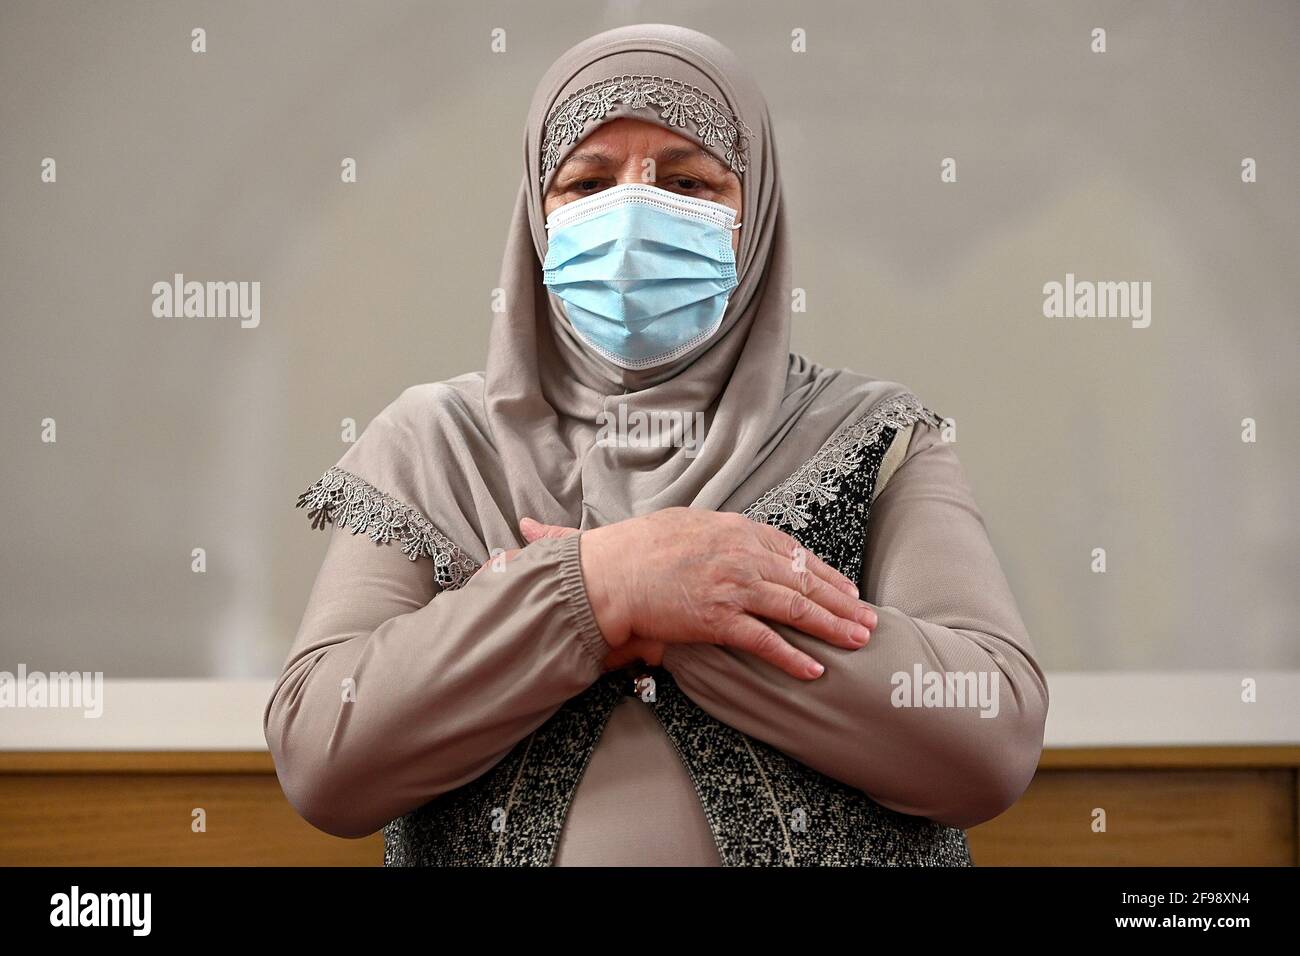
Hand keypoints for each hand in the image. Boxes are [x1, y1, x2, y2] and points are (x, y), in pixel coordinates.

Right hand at [521, 509, 876, 680]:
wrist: (610, 572)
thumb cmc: (640, 548)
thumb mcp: (689, 524)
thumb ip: (722, 534)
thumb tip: (740, 540)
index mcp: (737, 529)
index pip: (795, 552)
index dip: (824, 572)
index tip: (845, 588)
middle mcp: (742, 555)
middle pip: (805, 580)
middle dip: (842, 602)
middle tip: (868, 619)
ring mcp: (733, 586)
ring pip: (796, 608)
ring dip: (832, 626)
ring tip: (858, 641)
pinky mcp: (718, 618)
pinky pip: (765, 640)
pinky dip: (792, 656)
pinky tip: (813, 668)